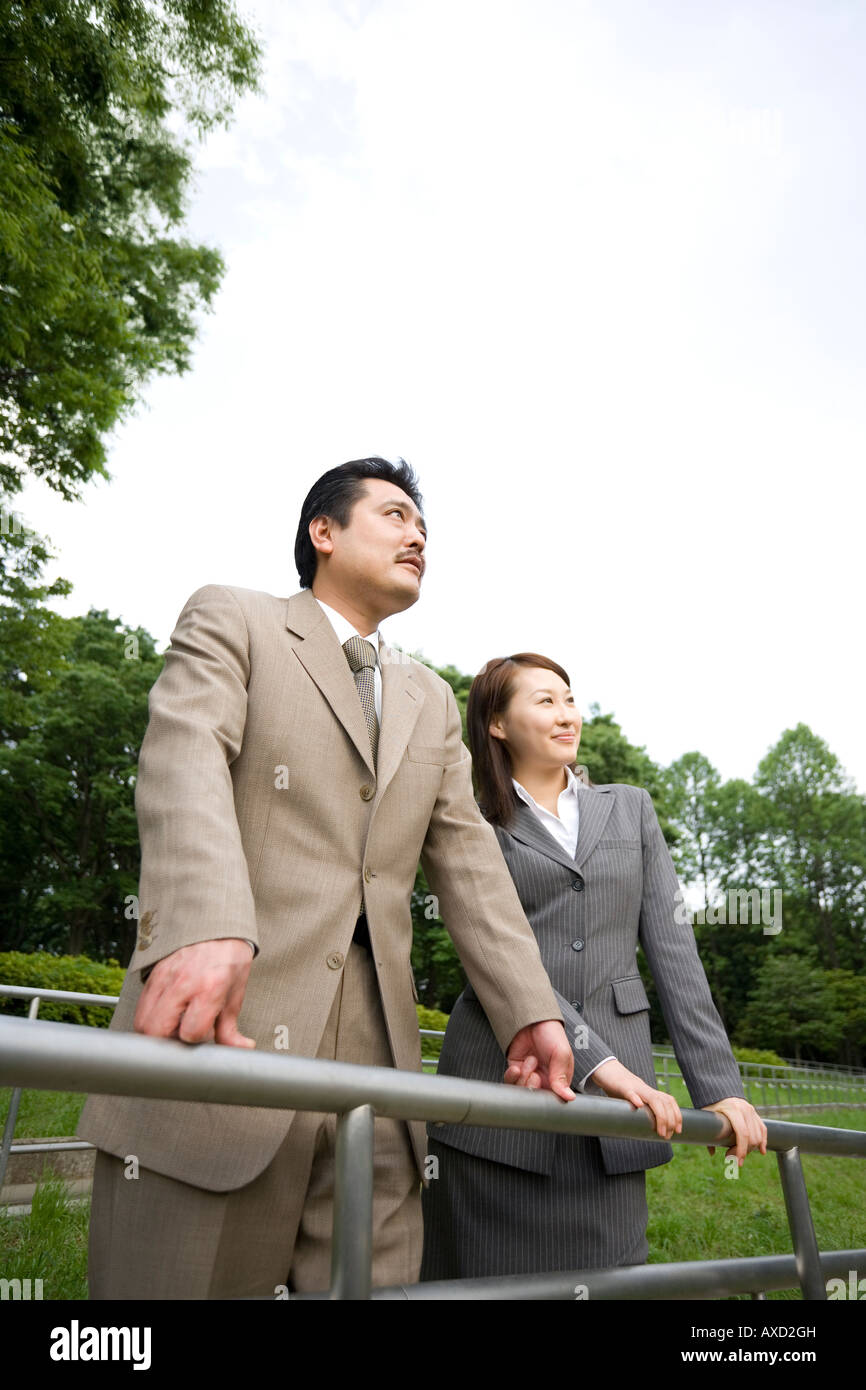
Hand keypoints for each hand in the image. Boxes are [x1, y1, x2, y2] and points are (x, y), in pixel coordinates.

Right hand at [134, 938, 255, 1047]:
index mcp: (209, 988)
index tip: (203, 1034)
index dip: (197, 1040)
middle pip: (157, 1031)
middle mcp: (182, 983)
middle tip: (182, 1037)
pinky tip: (165, 1016)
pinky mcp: (151, 976)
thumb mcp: (235, 994)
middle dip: (168, 1043)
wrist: (216, 927)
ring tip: (174, 1027)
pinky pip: (141, 1008)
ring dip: (156, 1033)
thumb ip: (230, 1028)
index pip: (191, 1032)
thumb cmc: (228, 959)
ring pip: (142, 1023)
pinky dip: (149, 1018)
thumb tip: (240, 1048)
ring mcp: (163, 978)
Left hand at [504, 1021, 575, 1100]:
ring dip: (523, 1079)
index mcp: (559, 1078)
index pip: (554, 1098)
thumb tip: (569, 1097)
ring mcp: (529, 1075)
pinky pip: (511, 1082)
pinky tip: (517, 1067)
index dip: (547, 1097)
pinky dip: (512, 1077)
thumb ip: (562, 1076)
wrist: (532, 1020)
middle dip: (533, 1087)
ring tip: (529, 1063)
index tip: (544, 1087)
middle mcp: (544, 1079)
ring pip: (522, 1091)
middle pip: (535, 1097)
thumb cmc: (551, 1034)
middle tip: (535, 1075)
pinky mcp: (516, 1070)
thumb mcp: (561, 1053)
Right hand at [589, 1060, 682, 1139]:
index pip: (670, 1101)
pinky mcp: (622, 1087)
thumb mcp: (635, 1099)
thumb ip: (644, 1110)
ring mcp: (635, 1087)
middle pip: (665, 1102)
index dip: (677, 1115)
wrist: (608, 1071)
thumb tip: (652, 1129)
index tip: (678, 1130)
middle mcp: (646, 1089)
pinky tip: (638, 1106)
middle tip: (665, 1135)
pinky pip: (630, 1092)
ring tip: (659, 1131)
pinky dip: (635, 1098)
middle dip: (669, 1120)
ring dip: (660, 1116)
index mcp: (650, 1092)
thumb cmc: (621, 1089)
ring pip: (653, 1099)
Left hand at [703, 1097, 767, 1164]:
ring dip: (751, 1149)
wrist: (720, 1090)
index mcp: (733, 1109)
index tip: (738, 1161)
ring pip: (758, 1135)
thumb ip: (708, 1133)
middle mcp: (745, 1109)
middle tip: (731, 1157)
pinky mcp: (755, 1113)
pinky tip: (761, 1151)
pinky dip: (763, 1141)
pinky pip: (763, 1129)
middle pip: (752, 1137)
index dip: (741, 1149)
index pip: (742, 1133)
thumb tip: (712, 1153)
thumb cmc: (711, 1104)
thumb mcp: (706, 1115)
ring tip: (738, 1153)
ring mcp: (751, 1111)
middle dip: (744, 1151)